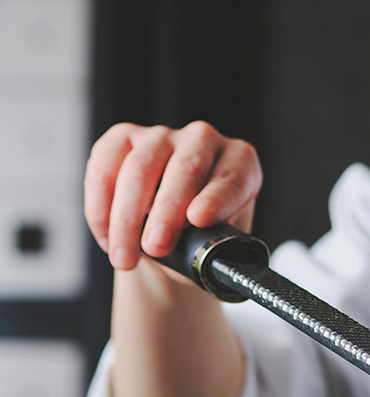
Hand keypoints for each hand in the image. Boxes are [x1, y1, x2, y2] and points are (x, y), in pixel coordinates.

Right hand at [84, 121, 261, 271]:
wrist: (167, 234)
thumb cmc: (197, 236)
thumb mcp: (216, 245)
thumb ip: (215, 247)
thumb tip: (208, 260)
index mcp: (240, 162)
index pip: (233, 176)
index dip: (216, 197)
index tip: (199, 219)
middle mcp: (204, 140)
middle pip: (185, 168)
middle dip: (167, 212)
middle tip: (155, 246)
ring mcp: (162, 135)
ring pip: (140, 168)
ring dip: (127, 218)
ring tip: (125, 258)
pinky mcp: (123, 138)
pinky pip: (104, 166)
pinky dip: (101, 207)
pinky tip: (107, 238)